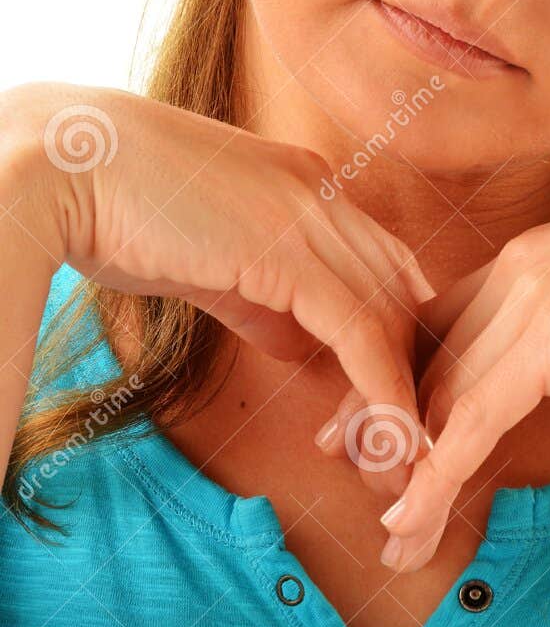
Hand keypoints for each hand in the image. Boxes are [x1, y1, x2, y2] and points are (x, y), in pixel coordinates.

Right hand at [15, 81, 434, 500]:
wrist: (64, 165)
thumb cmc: (114, 208)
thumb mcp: (206, 259)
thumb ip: (258, 298)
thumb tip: (292, 340)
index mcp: (306, 185)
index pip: (381, 267)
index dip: (392, 336)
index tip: (388, 398)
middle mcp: (323, 192)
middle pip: (398, 294)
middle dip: (407, 374)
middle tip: (402, 445)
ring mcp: (310, 216)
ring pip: (389, 318)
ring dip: (400, 397)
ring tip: (398, 461)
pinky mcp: (288, 252)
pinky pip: (359, 332)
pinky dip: (382, 390)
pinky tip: (386, 435)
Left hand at [358, 166, 549, 570]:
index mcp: (531, 255)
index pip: (443, 319)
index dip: (401, 369)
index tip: (368, 405)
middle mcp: (516, 270)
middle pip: (425, 356)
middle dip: (380, 417)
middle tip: (341, 461)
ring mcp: (531, 298)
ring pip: (441, 397)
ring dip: (409, 470)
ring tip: (389, 528)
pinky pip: (476, 415)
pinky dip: (439, 469)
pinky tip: (416, 510)